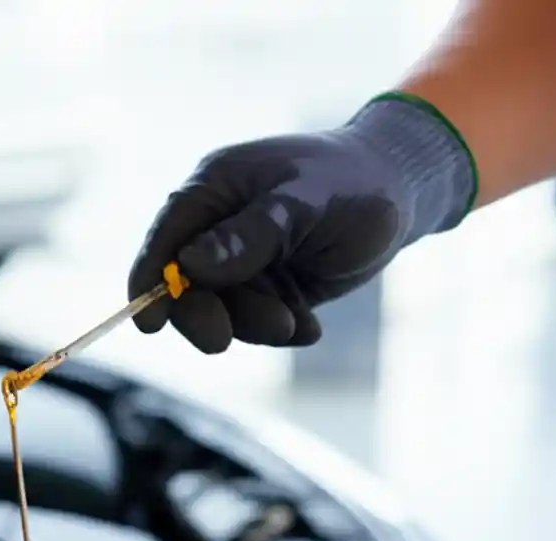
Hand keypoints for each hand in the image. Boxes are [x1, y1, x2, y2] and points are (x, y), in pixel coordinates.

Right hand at [128, 94, 474, 353]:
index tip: (149, 324)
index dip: (149, 281)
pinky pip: (258, 320)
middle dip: (206, 313)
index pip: (166, 238)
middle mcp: (219, 225)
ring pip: (225, 308)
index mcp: (215, 189)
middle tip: (221, 342)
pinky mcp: (269, 285)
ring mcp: (243, 258)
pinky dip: (281, 329)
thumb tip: (189, 265)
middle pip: (186, 283)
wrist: (405, 192)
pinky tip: (310, 326)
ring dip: (254, 325)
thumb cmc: (355, 183)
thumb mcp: (306, 204)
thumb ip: (250, 234)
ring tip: (298, 325)